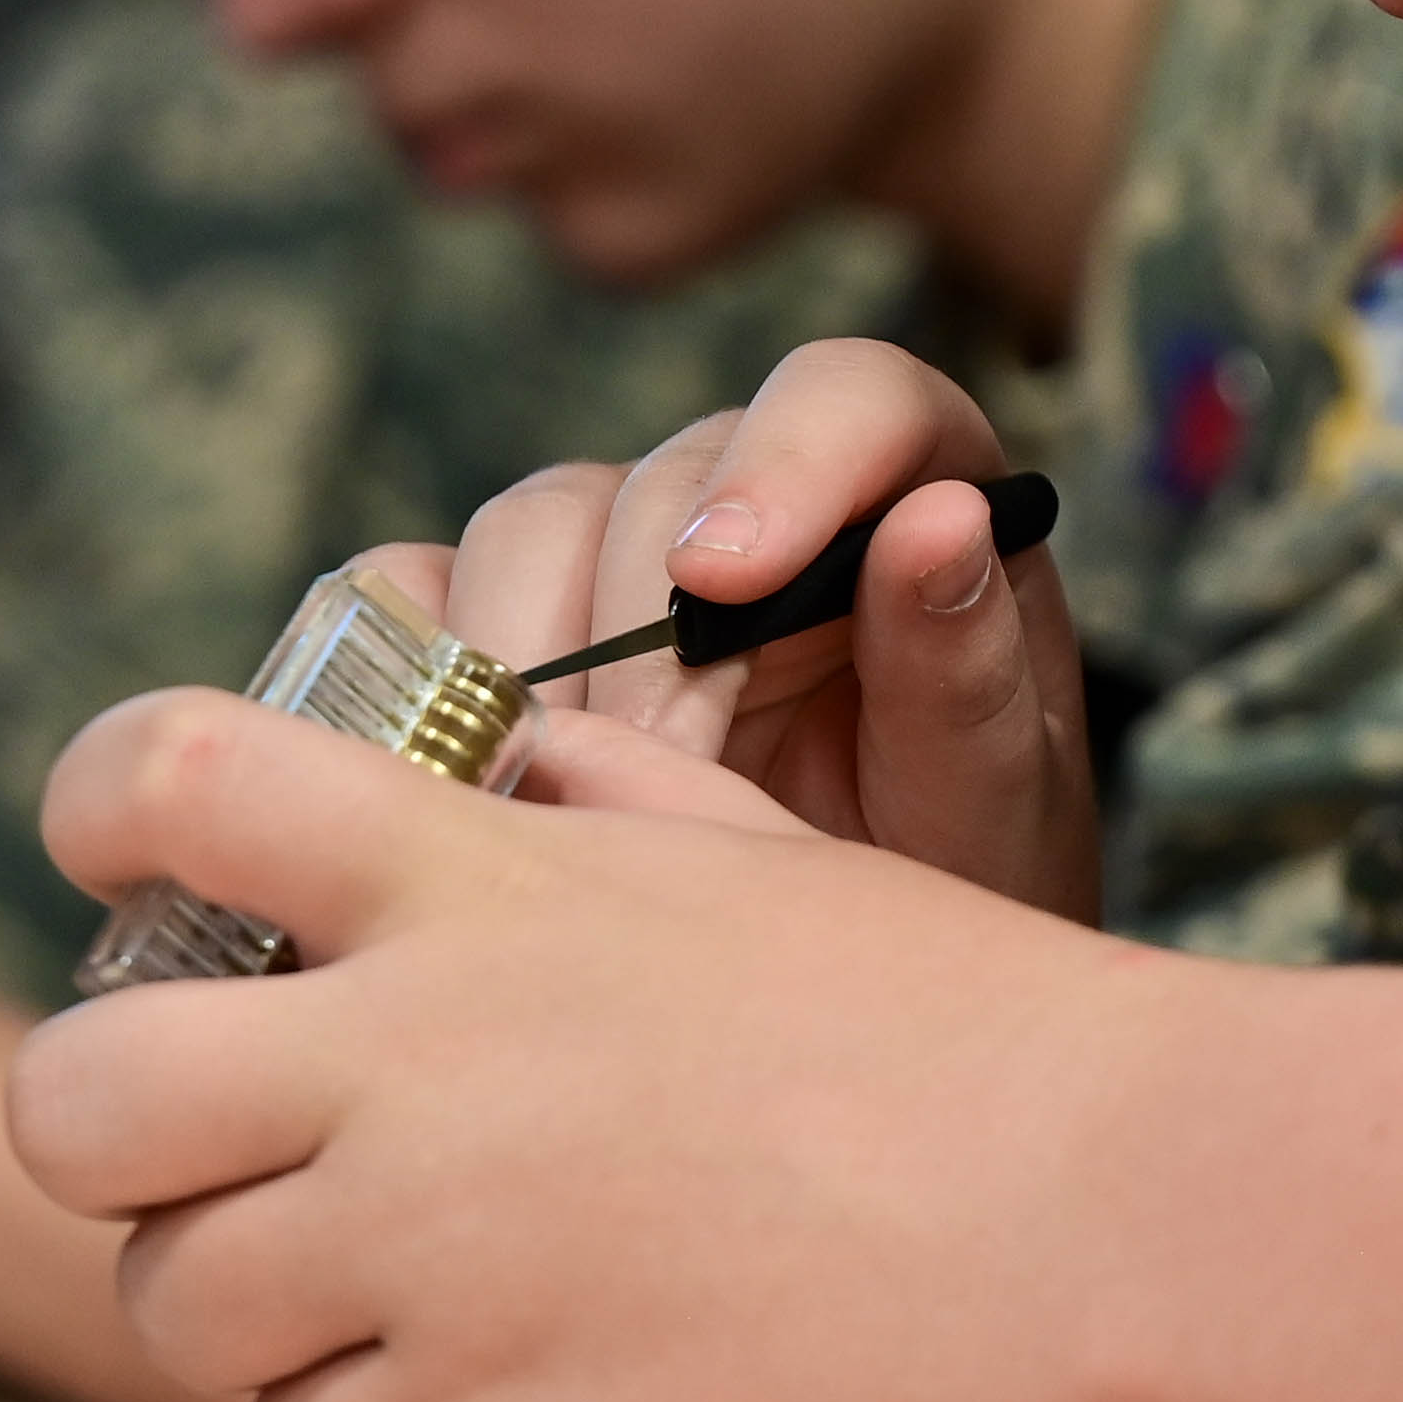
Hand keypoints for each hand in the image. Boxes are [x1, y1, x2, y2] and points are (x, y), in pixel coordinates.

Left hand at [6, 680, 1133, 1401]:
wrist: (1108, 1234)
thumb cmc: (967, 1035)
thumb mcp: (754, 845)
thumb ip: (594, 785)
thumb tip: (511, 742)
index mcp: (472, 873)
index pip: (160, 778)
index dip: (95, 811)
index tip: (121, 866)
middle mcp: (410, 1053)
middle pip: (71, 1094)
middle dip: (107, 1126)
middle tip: (205, 1144)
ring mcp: (432, 1253)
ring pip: (163, 1300)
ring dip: (232, 1302)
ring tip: (352, 1292)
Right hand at [430, 338, 1096, 917]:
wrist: (840, 1007)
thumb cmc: (945, 889)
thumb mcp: (989, 814)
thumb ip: (966, 675)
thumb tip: (942, 522)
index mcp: (912, 493)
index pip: (845, 394)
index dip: (783, 459)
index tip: (724, 579)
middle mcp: (758, 495)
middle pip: (656, 481)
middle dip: (642, 641)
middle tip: (660, 785)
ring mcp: (619, 549)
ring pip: (527, 526)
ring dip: (528, 668)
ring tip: (574, 807)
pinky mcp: (505, 614)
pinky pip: (413, 588)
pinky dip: (413, 672)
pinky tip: (464, 781)